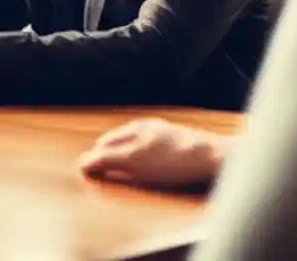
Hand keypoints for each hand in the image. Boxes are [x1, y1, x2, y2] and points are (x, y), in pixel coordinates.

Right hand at [78, 118, 228, 188]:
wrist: (215, 158)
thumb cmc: (172, 160)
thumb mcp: (133, 162)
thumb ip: (107, 160)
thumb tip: (81, 162)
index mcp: (135, 128)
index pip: (106, 142)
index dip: (96, 157)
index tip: (90, 170)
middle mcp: (151, 126)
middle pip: (123, 139)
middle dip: (111, 151)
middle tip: (104, 167)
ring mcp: (170, 133)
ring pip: (142, 142)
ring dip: (132, 153)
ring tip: (128, 167)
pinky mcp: (186, 143)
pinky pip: (160, 148)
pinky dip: (151, 156)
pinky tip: (158, 165)